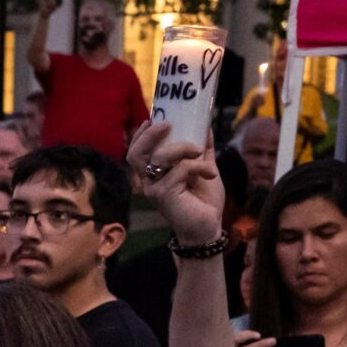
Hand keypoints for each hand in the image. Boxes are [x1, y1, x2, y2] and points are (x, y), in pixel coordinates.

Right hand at [125, 123, 224, 246]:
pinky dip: (198, 166)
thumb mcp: (203, 168)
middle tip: (169, 125)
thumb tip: (207, 125)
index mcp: (154, 174)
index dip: (141, 135)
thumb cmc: (203, 201)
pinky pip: (179, 170)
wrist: (207, 227)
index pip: (136, 152)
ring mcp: (154, 189)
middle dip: (150, 135)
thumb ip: (203, 150)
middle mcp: (149, 182)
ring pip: (159, 157)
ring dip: (182, 147)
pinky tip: (210, 174)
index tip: (155, 119)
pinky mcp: (165, 195)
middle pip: (136, 153)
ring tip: (199, 151)